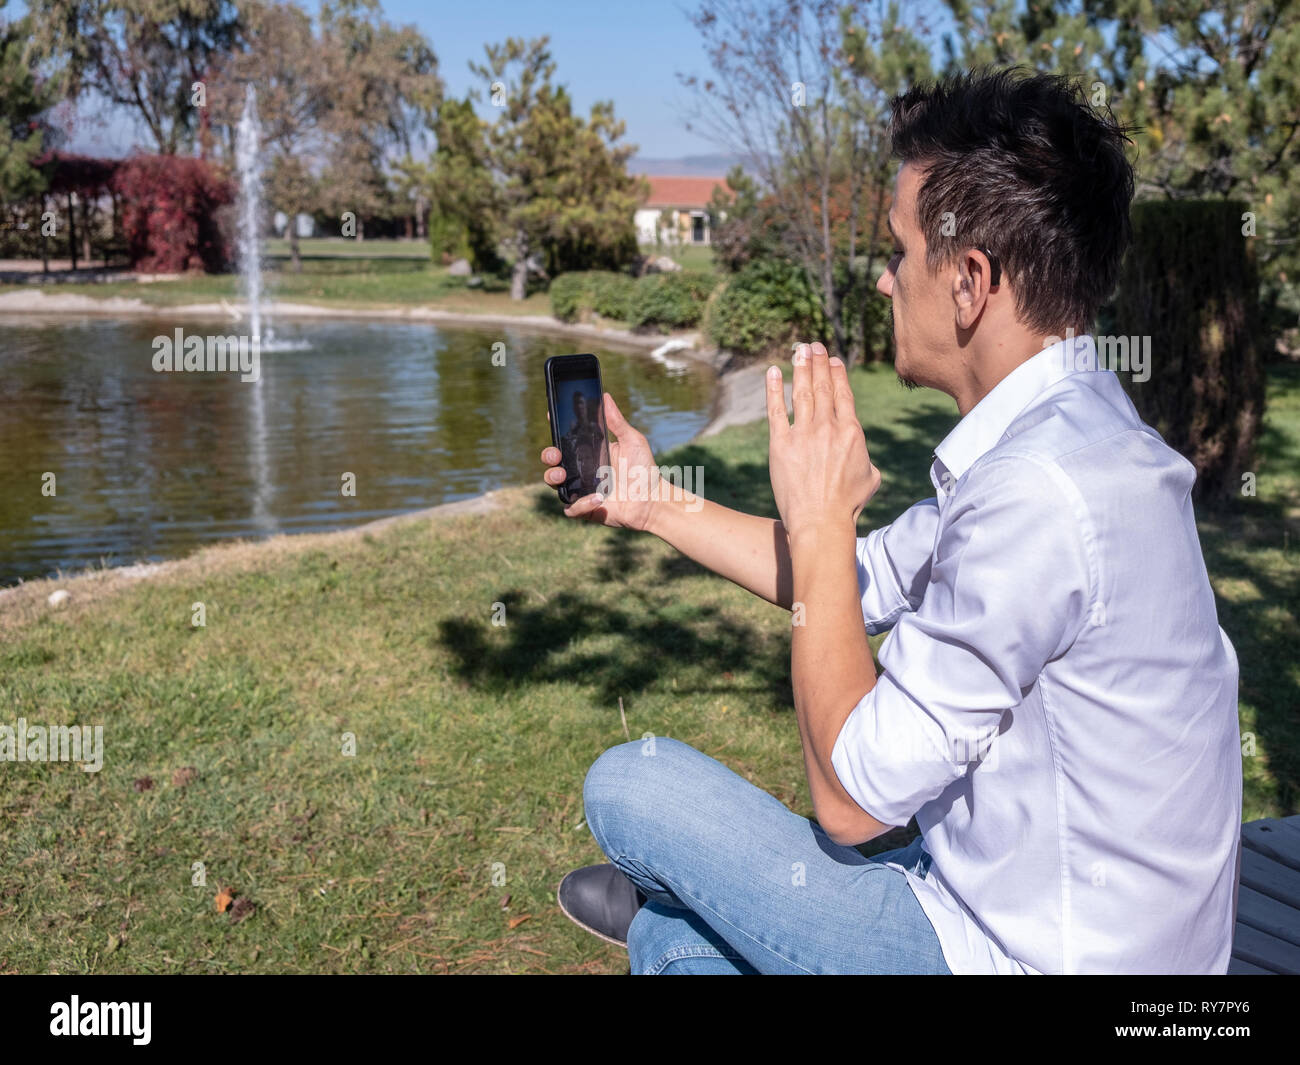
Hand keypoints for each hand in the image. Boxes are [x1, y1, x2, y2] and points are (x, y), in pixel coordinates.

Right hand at [540, 392, 657, 531]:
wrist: (653, 499)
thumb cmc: (644, 469)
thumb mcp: (632, 441)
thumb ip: (617, 421)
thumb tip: (605, 396)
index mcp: (589, 452)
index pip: (566, 439)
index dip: (556, 429)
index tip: (552, 417)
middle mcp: (582, 470)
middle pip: (553, 461)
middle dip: (548, 455)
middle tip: (555, 454)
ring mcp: (581, 490)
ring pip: (554, 484)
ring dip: (552, 477)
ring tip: (562, 474)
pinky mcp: (586, 509)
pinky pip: (571, 508)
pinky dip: (580, 504)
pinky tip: (597, 498)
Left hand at [766, 342, 880, 539]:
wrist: (821, 521)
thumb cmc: (847, 505)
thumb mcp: (871, 478)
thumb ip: (866, 458)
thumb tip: (864, 455)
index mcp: (852, 432)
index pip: (843, 395)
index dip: (837, 374)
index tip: (832, 359)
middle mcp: (828, 428)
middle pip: (822, 387)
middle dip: (818, 363)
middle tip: (813, 345)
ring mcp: (803, 434)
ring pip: (802, 393)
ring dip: (801, 368)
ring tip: (799, 350)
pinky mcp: (780, 444)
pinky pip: (776, 411)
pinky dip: (774, 389)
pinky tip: (773, 372)